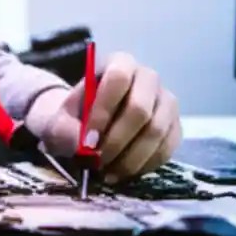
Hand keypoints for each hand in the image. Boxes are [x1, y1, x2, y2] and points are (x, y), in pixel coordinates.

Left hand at [27, 53, 180, 181]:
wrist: (92, 129)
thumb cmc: (76, 120)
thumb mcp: (60, 123)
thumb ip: (66, 131)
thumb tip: (83, 147)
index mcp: (119, 64)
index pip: (118, 78)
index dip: (104, 110)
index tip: (88, 141)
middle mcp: (148, 78)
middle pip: (140, 108)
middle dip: (117, 140)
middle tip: (98, 161)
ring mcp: (166, 102)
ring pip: (157, 131)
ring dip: (130, 158)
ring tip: (108, 172)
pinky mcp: (175, 127)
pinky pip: (166, 148)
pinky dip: (144, 166)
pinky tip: (123, 172)